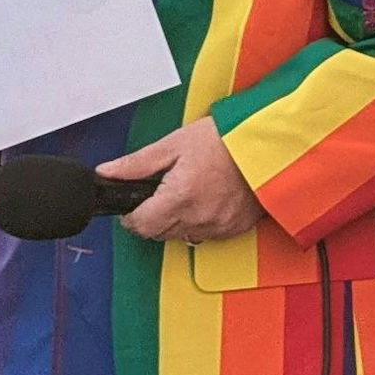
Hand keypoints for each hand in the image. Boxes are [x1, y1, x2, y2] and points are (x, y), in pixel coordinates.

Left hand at [96, 117, 263, 244]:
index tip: (135, 204)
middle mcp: (198, 217)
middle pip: (159, 234)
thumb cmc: (226, 139)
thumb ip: (136, 163)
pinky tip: (206, 200)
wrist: (268, 143)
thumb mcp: (174, 144)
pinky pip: (208, 234)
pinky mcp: (235, 228)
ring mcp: (219, 226)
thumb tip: (107, 172)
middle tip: (161, 194)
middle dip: (152, 217)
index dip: (131, 216)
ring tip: (186, 193)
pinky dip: (201, 222)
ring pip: (182, 236)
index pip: (141, 225)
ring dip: (176, 221)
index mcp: (180, 196)